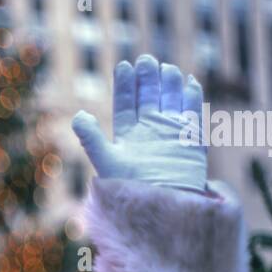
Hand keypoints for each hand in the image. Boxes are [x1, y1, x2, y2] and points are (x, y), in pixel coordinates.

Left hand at [71, 54, 207, 193]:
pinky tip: (190, 83)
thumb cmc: (130, 191)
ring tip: (166, 68)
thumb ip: (91, 138)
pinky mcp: (191, 142)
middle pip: (149, 98)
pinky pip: (193, 116)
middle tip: (146, 59)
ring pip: (172, 102)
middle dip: (148, 79)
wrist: (160, 211)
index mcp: (128, 135)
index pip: (126, 104)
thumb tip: (78, 115)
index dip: (126, 85)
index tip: (123, 66)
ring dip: (169, 85)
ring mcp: (171, 135)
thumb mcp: (106, 162)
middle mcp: (149, 132)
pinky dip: (193, 100)